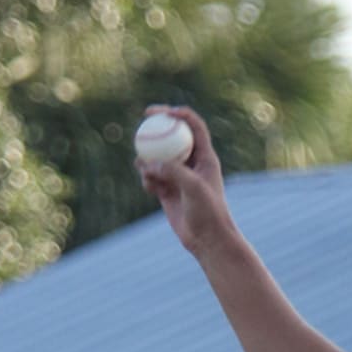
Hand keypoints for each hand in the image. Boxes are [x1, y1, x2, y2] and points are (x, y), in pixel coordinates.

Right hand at [135, 106, 234, 256]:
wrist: (207, 239)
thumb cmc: (208, 212)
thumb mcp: (193, 188)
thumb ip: (173, 171)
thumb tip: (149, 162)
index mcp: (205, 157)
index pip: (193, 127)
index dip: (179, 114)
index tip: (162, 112)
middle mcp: (192, 164)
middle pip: (173, 137)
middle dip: (157, 126)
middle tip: (143, 121)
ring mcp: (178, 177)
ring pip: (157, 158)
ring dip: (148, 159)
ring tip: (146, 170)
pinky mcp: (167, 191)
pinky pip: (151, 177)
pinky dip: (147, 179)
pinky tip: (150, 189)